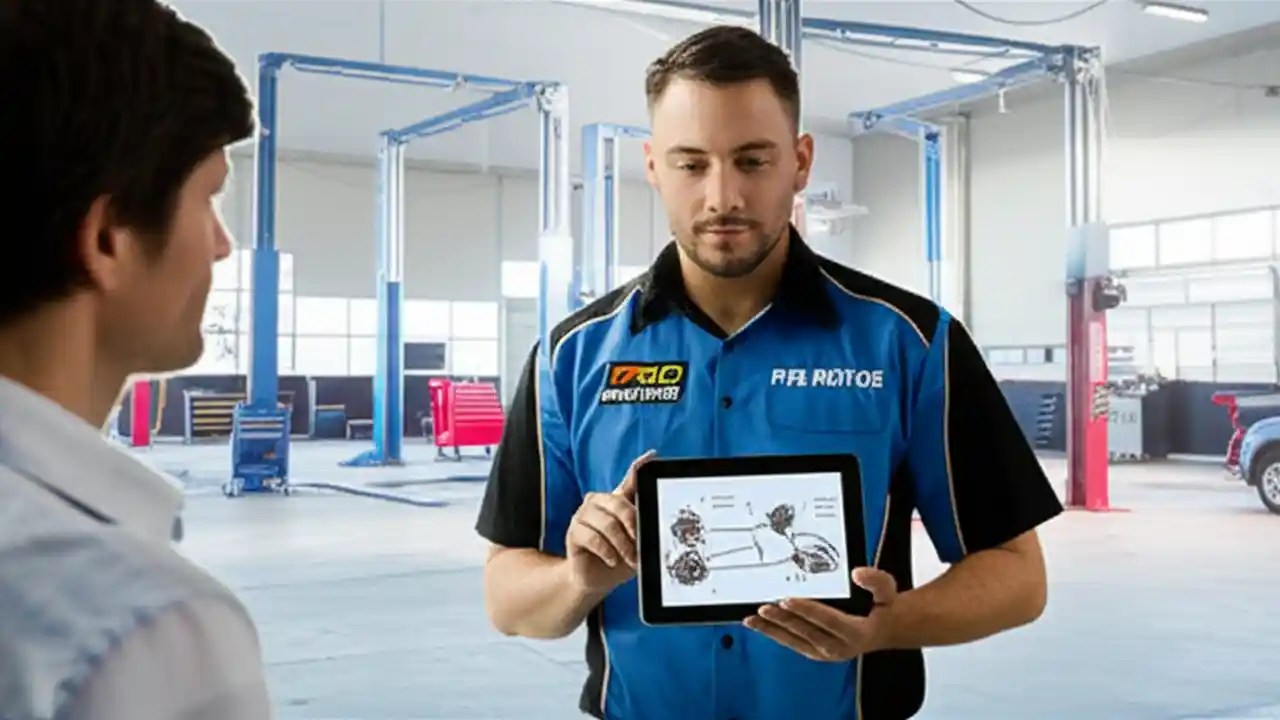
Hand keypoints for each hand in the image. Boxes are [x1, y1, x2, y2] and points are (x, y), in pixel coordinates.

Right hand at [565, 450, 655, 594]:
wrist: (596, 580)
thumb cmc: (620, 557)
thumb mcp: (637, 542)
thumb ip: (643, 527)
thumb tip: (656, 521)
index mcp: (617, 500)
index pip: (629, 479)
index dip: (639, 467)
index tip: (652, 456)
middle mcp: (598, 502)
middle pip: (619, 504)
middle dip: (633, 526)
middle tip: (640, 546)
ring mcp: (583, 515)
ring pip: (607, 524)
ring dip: (622, 545)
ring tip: (629, 558)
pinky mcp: (573, 532)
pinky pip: (592, 537)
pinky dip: (606, 551)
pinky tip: (611, 559)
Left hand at [744, 567, 897, 661]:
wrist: (881, 629)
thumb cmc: (881, 607)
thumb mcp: (888, 590)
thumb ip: (876, 580)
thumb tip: (858, 573)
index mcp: (856, 633)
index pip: (828, 620)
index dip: (807, 610)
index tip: (787, 600)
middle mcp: (839, 647)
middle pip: (806, 631)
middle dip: (783, 619)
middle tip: (763, 607)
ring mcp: (825, 653)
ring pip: (794, 640)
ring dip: (771, 630)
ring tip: (751, 619)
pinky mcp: (814, 652)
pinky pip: (791, 643)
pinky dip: (773, 634)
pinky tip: (757, 624)